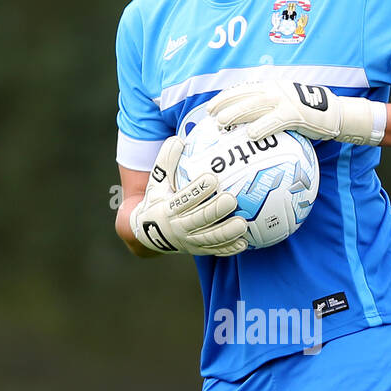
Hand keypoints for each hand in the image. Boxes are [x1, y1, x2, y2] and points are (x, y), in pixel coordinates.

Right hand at [130, 135, 247, 255]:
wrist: (147, 233)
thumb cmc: (157, 200)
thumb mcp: (157, 182)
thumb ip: (166, 161)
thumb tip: (179, 140)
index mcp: (167, 209)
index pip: (183, 200)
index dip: (197, 190)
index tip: (212, 178)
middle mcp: (178, 227)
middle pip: (198, 220)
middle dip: (214, 210)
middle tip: (231, 199)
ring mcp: (189, 241)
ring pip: (209, 238)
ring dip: (226, 232)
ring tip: (242, 224)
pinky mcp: (198, 250)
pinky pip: (215, 250)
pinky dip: (228, 248)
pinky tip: (243, 243)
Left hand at [206, 79, 385, 145]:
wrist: (335, 113)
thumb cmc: (309, 115)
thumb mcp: (287, 107)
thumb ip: (269, 111)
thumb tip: (249, 126)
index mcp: (272, 87)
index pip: (244, 89)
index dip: (226, 96)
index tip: (211, 106)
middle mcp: (275, 91)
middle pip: (245, 95)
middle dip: (225, 103)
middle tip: (209, 114)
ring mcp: (284, 101)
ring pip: (255, 106)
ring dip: (236, 113)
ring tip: (221, 123)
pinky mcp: (295, 114)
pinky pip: (274, 121)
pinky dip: (262, 127)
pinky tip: (250, 136)